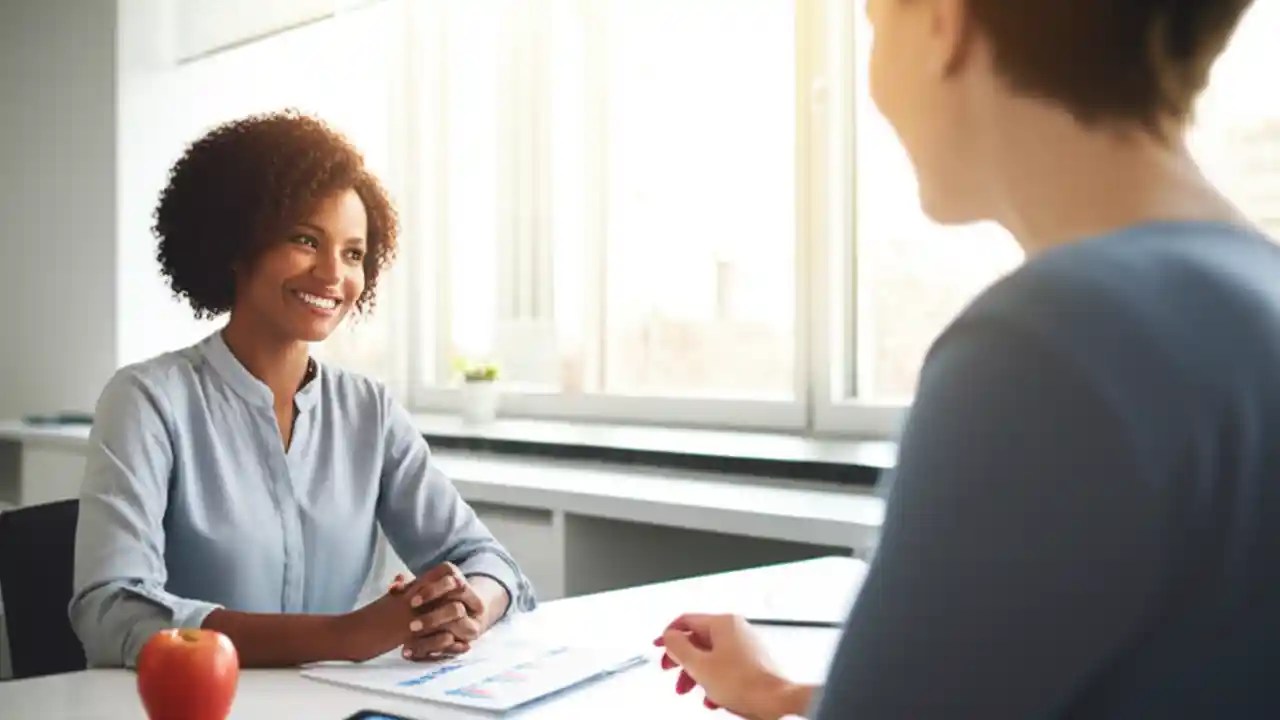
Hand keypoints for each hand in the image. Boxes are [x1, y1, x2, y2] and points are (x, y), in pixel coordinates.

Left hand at [397, 565, 510, 660]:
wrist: (464, 619)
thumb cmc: (438, 601)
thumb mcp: (427, 591)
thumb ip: (410, 587)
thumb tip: (395, 585)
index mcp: (461, 584)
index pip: (451, 581)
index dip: (432, 590)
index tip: (412, 601)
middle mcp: (473, 603)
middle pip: (455, 609)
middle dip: (433, 618)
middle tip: (411, 626)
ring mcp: (472, 624)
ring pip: (455, 632)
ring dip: (431, 639)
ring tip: (407, 644)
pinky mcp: (467, 643)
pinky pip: (452, 649)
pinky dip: (430, 651)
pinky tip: (410, 653)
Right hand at [655, 614, 812, 719]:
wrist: (775, 701)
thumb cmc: (744, 683)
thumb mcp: (699, 665)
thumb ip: (678, 648)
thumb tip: (669, 637)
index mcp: (723, 623)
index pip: (687, 621)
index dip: (668, 635)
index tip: (659, 647)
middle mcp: (737, 630)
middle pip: (698, 640)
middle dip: (683, 660)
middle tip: (673, 672)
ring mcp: (747, 646)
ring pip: (711, 656)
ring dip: (697, 674)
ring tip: (691, 690)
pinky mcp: (754, 663)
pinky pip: (726, 668)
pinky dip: (715, 680)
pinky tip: (713, 697)